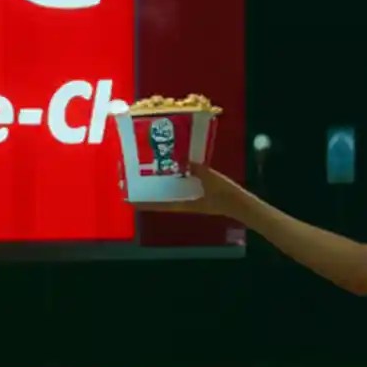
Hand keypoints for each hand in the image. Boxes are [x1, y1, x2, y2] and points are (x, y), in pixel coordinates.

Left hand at [132, 164, 248, 219]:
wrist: (240, 203)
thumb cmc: (225, 195)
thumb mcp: (211, 180)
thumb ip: (199, 170)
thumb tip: (186, 161)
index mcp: (184, 204)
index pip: (158, 205)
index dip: (142, 204)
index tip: (127, 200)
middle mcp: (183, 203)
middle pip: (160, 199)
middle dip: (147, 194)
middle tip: (132, 184)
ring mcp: (190, 199)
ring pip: (168, 194)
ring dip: (158, 187)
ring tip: (146, 177)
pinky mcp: (197, 194)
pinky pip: (180, 188)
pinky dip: (173, 181)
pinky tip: (170, 172)